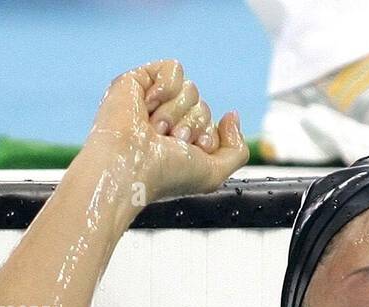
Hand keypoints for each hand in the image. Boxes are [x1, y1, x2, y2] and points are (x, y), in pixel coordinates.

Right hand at [85, 59, 247, 203]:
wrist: (131, 164)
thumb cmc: (166, 174)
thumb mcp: (214, 174)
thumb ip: (236, 149)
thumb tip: (232, 116)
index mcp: (181, 142)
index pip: (212, 124)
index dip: (206, 137)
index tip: (188, 151)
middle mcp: (167, 121)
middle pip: (202, 106)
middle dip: (191, 125)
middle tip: (168, 142)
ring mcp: (152, 101)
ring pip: (191, 89)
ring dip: (176, 113)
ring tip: (155, 130)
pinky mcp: (138, 81)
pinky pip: (173, 69)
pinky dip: (166, 88)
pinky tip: (148, 105)